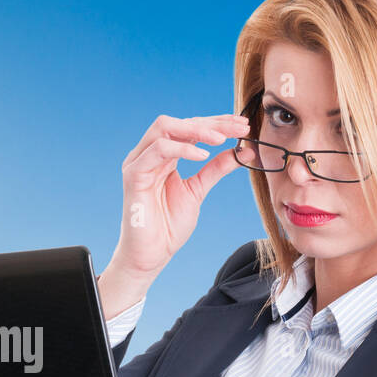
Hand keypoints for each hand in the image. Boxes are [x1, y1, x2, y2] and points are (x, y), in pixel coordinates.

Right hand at [98, 113, 249, 315]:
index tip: (242, 126)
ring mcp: (139, 162)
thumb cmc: (169, 225)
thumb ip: (215, 168)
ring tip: (221, 139)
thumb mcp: (199, 190)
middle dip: (211, 122)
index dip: (217, 124)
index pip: (189, 128)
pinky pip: (157, 150)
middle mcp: (149, 154)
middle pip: (178, 122)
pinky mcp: (133, 175)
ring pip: (165, 128)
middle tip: (238, 128)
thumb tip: (242, 150)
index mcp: (163, 156)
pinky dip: (182, 149)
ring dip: (196, 130)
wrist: (152, 254)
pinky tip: (203, 155)